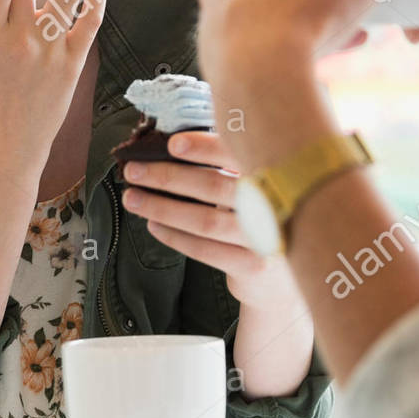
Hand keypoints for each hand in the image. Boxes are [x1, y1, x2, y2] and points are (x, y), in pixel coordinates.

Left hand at [119, 130, 304, 310]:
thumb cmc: (264, 218)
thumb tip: (180, 140)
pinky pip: (204, 249)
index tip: (173, 144)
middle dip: (167, 176)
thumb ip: (233, 163)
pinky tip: (154, 225)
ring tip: (134, 198)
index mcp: (276, 173)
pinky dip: (175, 236)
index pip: (237, 154)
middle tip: (134, 170)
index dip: (205, 147)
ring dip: (162, 207)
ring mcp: (265, 238)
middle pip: (213, 186)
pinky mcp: (252, 265)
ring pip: (204, 220)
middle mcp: (274, 204)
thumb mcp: (259, 184)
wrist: (284, 277)